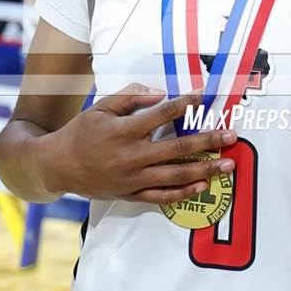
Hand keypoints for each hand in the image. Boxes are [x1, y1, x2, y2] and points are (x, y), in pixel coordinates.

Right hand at [39, 84, 236, 203]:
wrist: (58, 166)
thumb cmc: (82, 132)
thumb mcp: (101, 107)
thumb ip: (131, 98)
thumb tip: (160, 94)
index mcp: (124, 131)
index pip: (163, 114)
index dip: (186, 103)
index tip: (205, 96)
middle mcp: (131, 156)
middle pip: (178, 148)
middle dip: (208, 140)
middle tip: (231, 135)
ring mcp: (133, 179)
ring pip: (176, 176)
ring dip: (206, 170)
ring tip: (228, 164)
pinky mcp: (131, 195)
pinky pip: (163, 197)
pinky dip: (184, 193)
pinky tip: (203, 185)